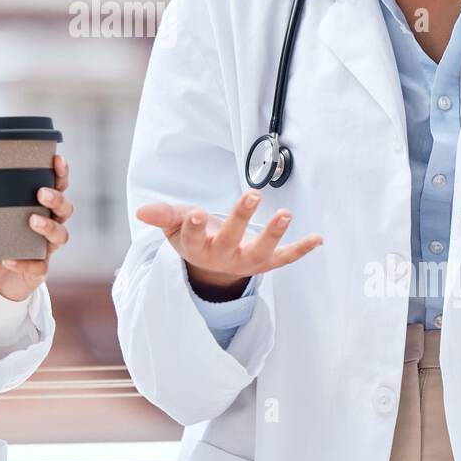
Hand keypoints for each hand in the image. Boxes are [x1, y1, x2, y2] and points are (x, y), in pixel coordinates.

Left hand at [0, 154, 71, 302]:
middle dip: (57, 199)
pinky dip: (24, 262)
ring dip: (48, 226)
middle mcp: (48, 226)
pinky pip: (39, 266)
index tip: (56, 160)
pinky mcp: (39, 270)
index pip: (57, 187)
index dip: (61, 174)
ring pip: (61, 235)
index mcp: (39, 208)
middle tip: (41, 193)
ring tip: (32, 221)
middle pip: (65, 209)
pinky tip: (9, 259)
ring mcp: (46, 249)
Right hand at [135, 189, 322, 300]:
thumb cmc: (193, 235)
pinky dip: (301, 250)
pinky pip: (284, 259)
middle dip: (240, 219)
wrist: (212, 264)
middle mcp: (221, 258)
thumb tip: (142, 211)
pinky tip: (318, 238)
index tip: (197, 213)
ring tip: (286, 214)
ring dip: (273, 234)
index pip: (192, 238)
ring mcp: (245, 263)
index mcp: (195, 248)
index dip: (194, 227)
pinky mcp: (265, 264)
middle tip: (252, 195)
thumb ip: (163, 215)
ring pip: (259, 253)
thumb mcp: (175, 224)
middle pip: (229, 242)